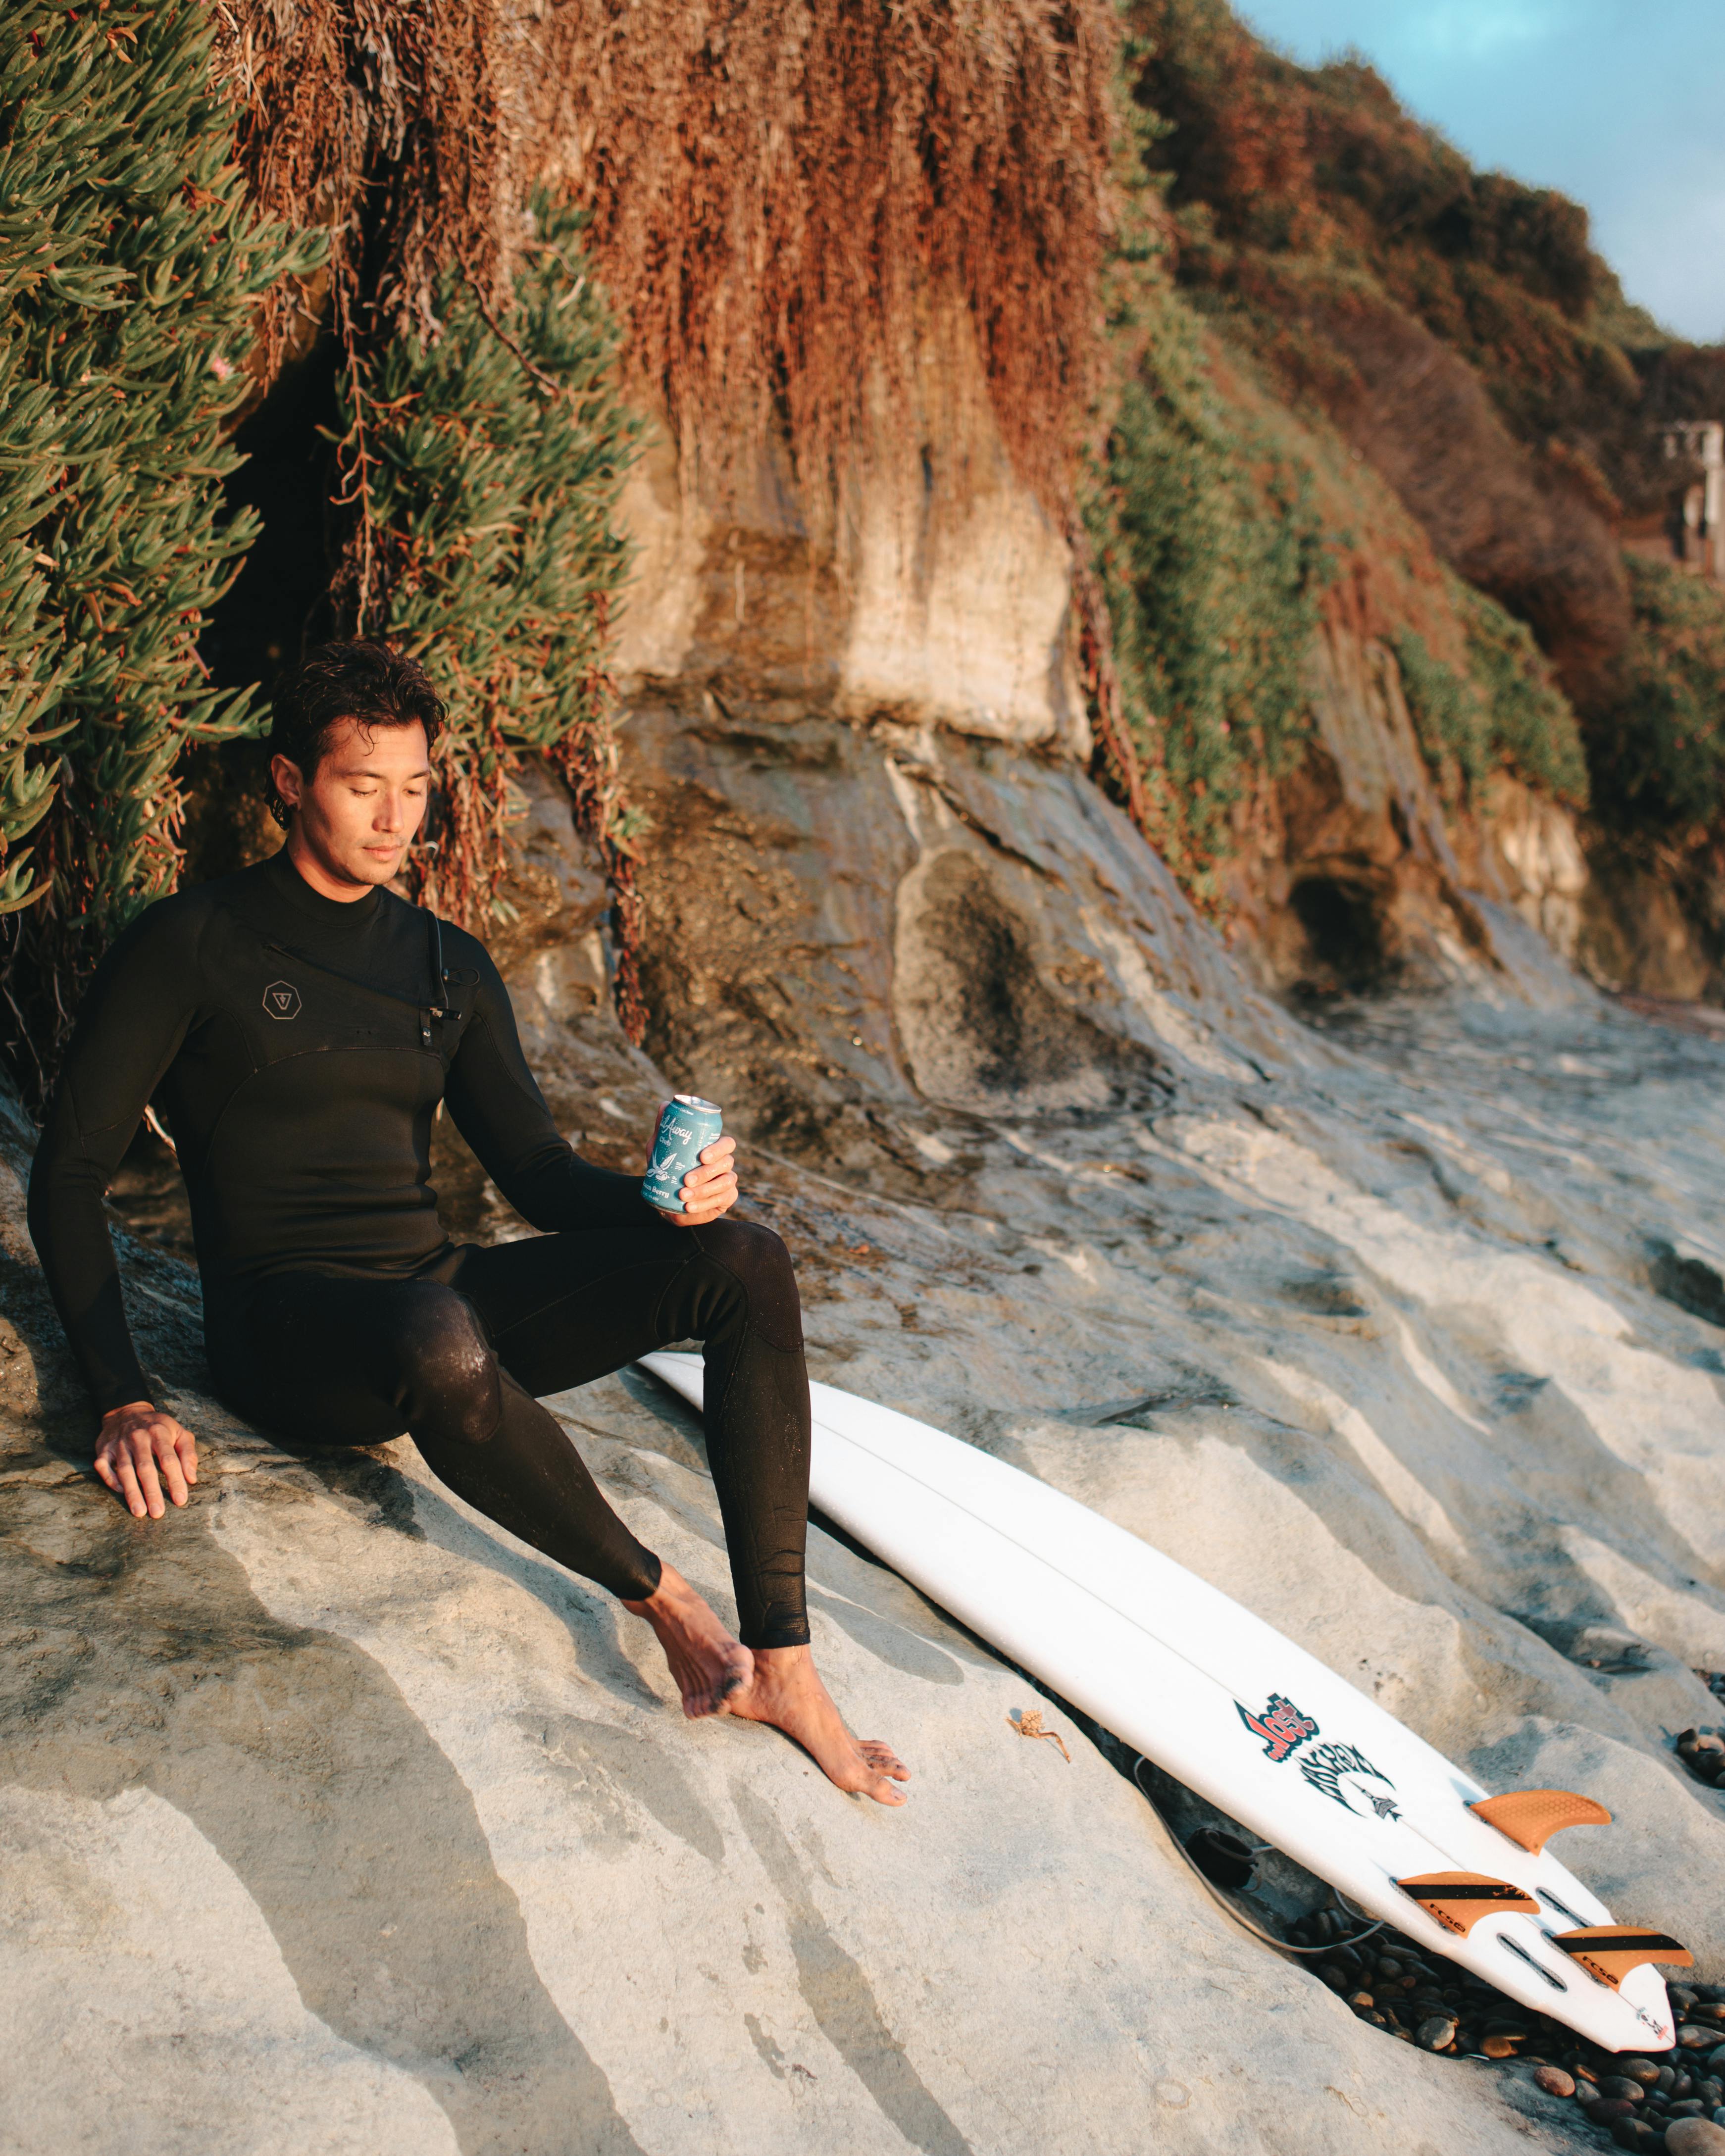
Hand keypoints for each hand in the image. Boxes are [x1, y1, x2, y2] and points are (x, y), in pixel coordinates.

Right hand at [94, 1400, 198, 1519]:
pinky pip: (104, 1467)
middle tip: (157, 1513)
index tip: (180, 1500)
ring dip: (131, 1492)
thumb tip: (191, 1479)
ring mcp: (119, 1443)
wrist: (127, 1410)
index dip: (175, 1480)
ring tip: (139, 1512)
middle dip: (152, 1491)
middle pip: (145, 1467)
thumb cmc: (159, 1426)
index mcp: (159, 1433)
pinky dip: (111, 1480)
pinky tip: (121, 1492)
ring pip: (125, 1470)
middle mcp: (138, 1437)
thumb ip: (188, 1454)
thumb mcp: (180, 1432)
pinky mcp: (103, 1448)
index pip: (169, 1460)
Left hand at [661, 1135, 737, 1225]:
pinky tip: (689, 1207)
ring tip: (683, 1195)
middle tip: (686, 1180)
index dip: (718, 1149)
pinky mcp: (726, 1199)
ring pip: (725, 1183)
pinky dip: (704, 1204)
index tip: (701, 1156)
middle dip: (707, 1172)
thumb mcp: (661, 1150)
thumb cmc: (668, 1170)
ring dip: (703, 1190)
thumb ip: (664, 1128)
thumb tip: (665, 1104)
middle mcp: (724, 1163)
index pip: (727, 1143)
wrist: (669, 1201)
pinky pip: (721, 1200)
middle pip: (727, 1162)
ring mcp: (728, 1181)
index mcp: (714, 1149)